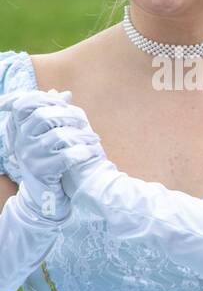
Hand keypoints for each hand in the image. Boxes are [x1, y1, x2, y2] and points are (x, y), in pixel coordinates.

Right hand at [5, 91, 102, 219]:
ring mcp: (29, 157)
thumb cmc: (52, 161)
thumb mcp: (50, 137)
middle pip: (43, 116)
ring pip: (58, 136)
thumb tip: (65, 93)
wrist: (47, 197)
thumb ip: (55, 114)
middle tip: (84, 122)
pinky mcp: (41, 171)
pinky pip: (66, 156)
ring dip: (82, 136)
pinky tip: (93, 153)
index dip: (44, 98)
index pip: (24, 104)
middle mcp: (20, 141)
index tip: (63, 102)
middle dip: (68, 115)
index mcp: (20, 130)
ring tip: (95, 139)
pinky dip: (83, 152)